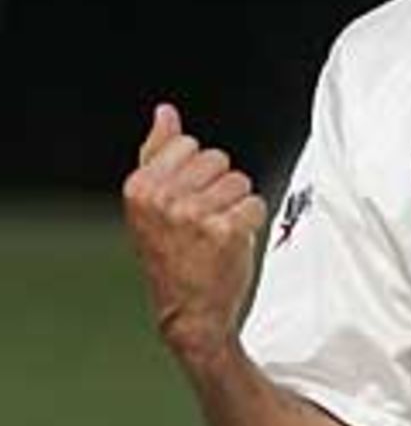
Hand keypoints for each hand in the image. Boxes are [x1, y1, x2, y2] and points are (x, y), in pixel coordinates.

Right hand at [122, 103, 267, 363]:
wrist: (189, 313)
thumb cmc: (173, 256)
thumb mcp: (153, 205)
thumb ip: (157, 153)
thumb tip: (165, 112)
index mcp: (140, 187)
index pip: (190, 146)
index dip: (196, 176)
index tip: (185, 206)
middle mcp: (163, 199)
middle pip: (219, 160)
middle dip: (219, 188)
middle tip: (203, 223)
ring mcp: (193, 215)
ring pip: (240, 182)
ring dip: (236, 206)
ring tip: (217, 233)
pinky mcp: (224, 231)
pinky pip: (255, 204)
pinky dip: (251, 223)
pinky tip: (233, 242)